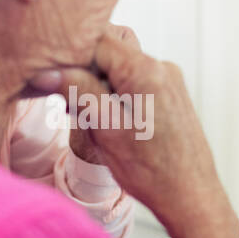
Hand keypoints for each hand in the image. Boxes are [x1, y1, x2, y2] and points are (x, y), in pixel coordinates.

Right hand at [29, 25, 224, 229]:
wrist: (191, 197)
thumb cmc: (151, 170)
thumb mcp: (105, 129)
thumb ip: (78, 91)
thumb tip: (47, 71)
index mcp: (145, 70)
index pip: (96, 39)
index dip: (69, 56)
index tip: (51, 77)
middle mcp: (161, 67)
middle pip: (108, 53)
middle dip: (84, 76)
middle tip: (72, 108)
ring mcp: (169, 81)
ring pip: (119, 71)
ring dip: (99, 91)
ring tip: (96, 125)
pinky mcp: (170, 96)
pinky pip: (134, 85)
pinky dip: (116, 100)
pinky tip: (113, 128)